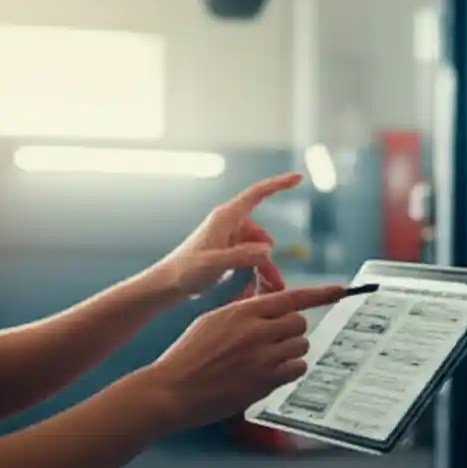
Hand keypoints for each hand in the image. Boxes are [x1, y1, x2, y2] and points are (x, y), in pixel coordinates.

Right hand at [141, 284, 345, 431]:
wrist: (173, 389)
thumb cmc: (188, 354)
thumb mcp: (213, 319)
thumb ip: (243, 311)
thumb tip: (267, 305)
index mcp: (243, 311)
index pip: (291, 297)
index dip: (320, 294)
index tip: (340, 290)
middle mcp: (256, 331)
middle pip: (299, 323)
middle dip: (291, 330)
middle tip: (274, 339)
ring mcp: (263, 358)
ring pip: (301, 347)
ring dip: (291, 351)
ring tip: (268, 358)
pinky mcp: (265, 382)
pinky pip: (296, 370)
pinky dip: (289, 369)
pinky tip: (271, 372)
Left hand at [150, 173, 302, 301]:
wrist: (167, 283)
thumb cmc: (186, 271)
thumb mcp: (215, 264)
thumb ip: (241, 256)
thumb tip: (268, 249)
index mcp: (226, 217)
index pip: (258, 193)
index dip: (279, 183)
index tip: (298, 177)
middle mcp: (229, 223)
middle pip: (261, 234)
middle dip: (270, 258)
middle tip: (277, 284)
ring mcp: (228, 237)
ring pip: (256, 249)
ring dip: (264, 268)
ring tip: (270, 290)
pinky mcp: (226, 250)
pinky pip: (248, 257)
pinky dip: (254, 271)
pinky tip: (255, 290)